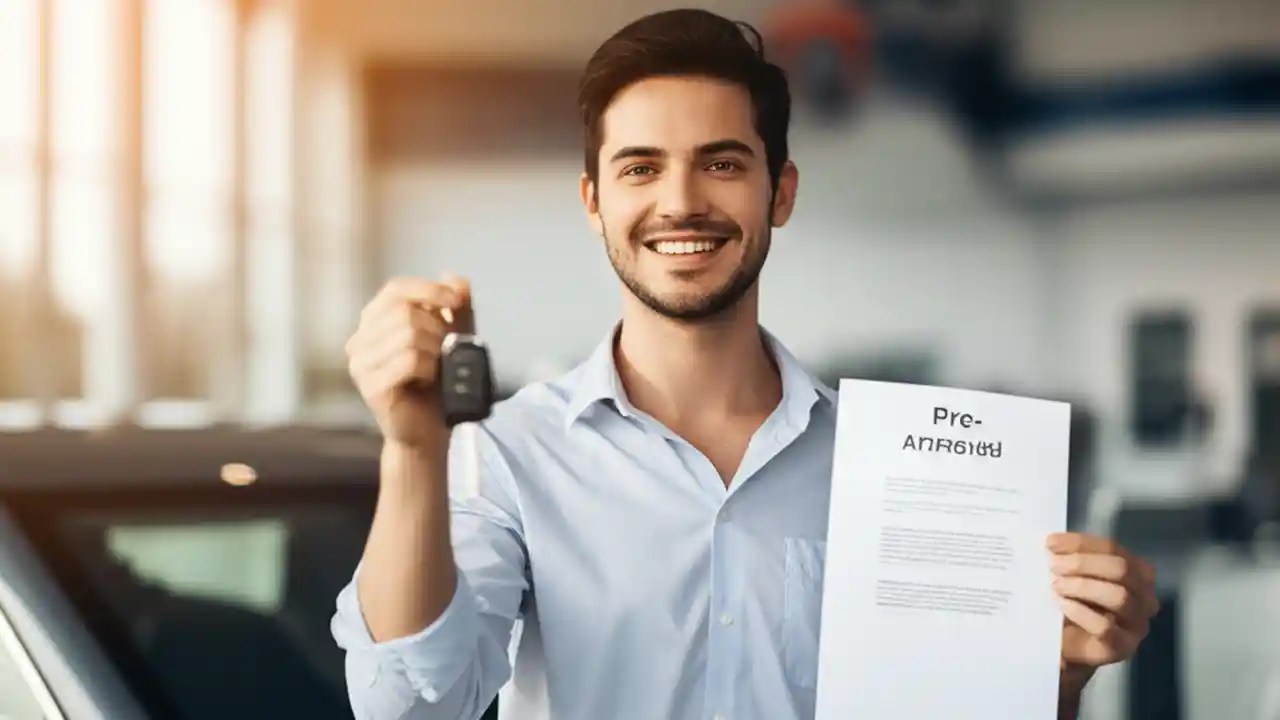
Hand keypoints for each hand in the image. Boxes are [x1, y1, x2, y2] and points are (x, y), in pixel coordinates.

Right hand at [345, 274, 470, 449]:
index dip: (428, 290)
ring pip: (408, 334)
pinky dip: (430, 367)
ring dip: (436, 350)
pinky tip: (429, 380)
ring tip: (438, 368)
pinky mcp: (370, 386)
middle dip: (437, 328)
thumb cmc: (437, 385)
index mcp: (374, 322)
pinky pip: (408, 360)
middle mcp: (359, 340)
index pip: (395, 289)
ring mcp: (360, 364)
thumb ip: (456, 308)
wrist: (429, 431)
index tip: (455, 302)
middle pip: (404, 311)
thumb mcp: (453, 338)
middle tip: (447, 351)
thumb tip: (452, 277)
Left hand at [1047, 532, 1158, 678]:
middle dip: (1084, 564)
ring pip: (1119, 597)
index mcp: (1136, 572)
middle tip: (1054, 566)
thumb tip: (1054, 543)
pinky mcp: (1122, 647)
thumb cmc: (1073, 604)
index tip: (1051, 543)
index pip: (1113, 549)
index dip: (1081, 544)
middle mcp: (1144, 596)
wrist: (1067, 646)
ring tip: (1057, 586)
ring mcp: (1137, 624)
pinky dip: (1081, 612)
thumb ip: (1071, 558)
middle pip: (1122, 570)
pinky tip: (1063, 605)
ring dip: (1083, 586)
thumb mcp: (1074, 575)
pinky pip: (1106, 627)